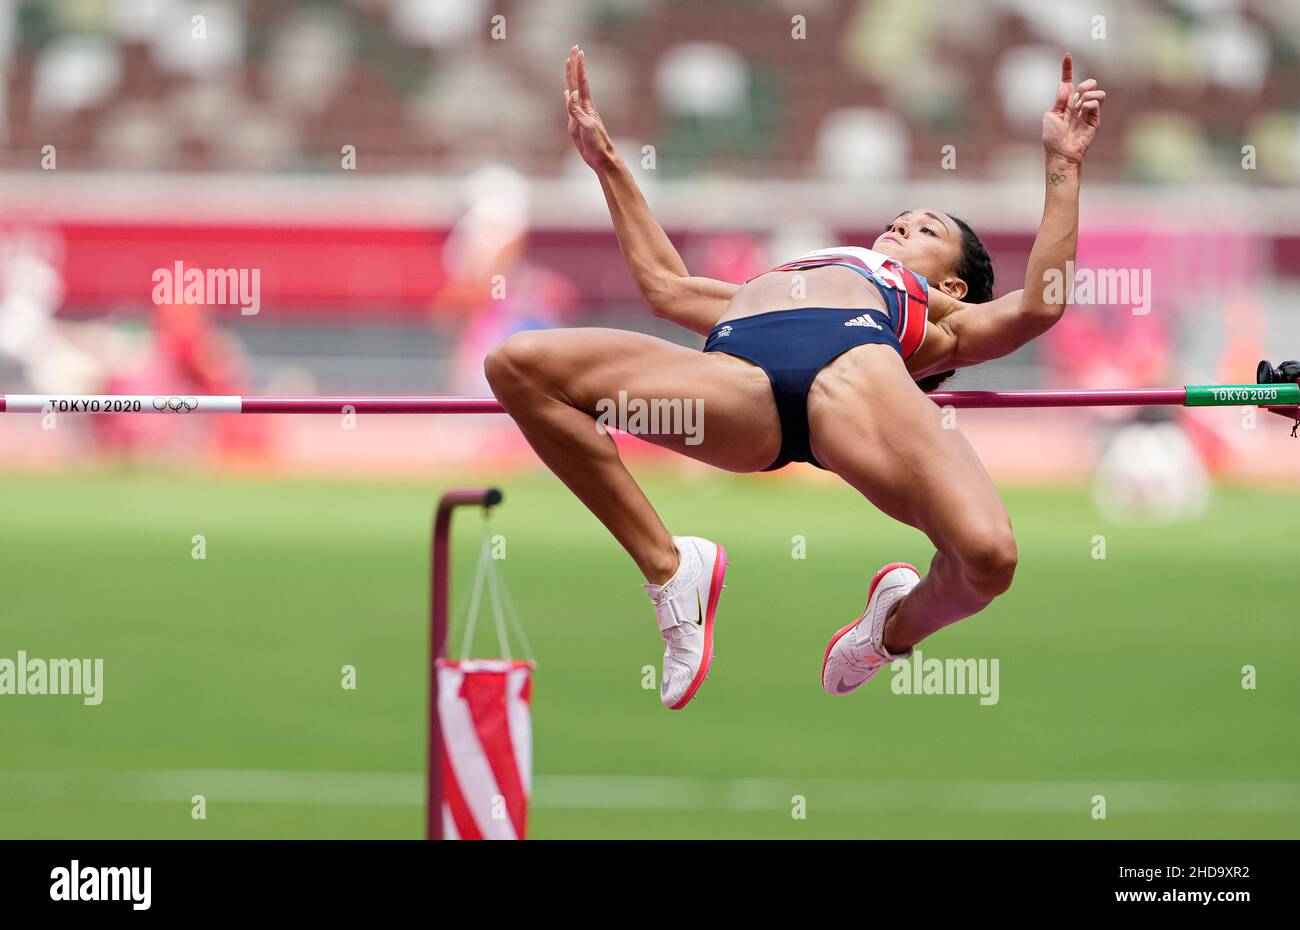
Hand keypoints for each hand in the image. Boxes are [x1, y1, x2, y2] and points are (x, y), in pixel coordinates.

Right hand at [565, 45, 614, 170]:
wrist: (601, 158)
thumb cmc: (597, 144)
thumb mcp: (587, 127)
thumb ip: (577, 111)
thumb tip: (570, 94)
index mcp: (587, 106)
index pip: (581, 82)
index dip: (579, 66)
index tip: (578, 51)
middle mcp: (583, 106)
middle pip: (577, 81)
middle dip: (575, 65)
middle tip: (574, 48)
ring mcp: (579, 114)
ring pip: (573, 90)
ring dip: (571, 77)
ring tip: (569, 64)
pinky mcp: (575, 123)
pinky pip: (570, 106)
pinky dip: (567, 97)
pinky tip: (567, 93)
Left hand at [1041, 53, 1104, 164]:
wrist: (1061, 152)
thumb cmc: (1052, 137)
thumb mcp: (1051, 115)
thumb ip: (1059, 99)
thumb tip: (1064, 85)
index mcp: (1064, 103)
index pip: (1067, 82)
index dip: (1067, 69)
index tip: (1067, 55)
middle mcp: (1076, 105)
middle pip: (1087, 84)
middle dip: (1086, 85)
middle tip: (1079, 94)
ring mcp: (1087, 112)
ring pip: (1096, 93)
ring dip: (1088, 95)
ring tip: (1081, 106)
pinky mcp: (1095, 120)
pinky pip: (1096, 104)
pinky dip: (1090, 104)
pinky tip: (1083, 112)